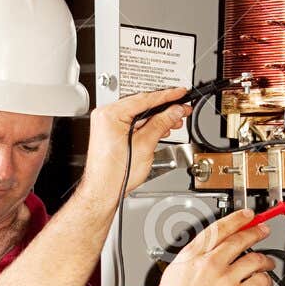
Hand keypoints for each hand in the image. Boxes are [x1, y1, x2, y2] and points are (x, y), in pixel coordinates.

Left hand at [80, 88, 190, 209]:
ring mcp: (106, 123)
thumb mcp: (145, 145)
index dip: (166, 96)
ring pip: (137, 113)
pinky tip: (159, 128)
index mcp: (110, 114)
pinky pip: (131, 122)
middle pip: (140, 104)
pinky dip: (146, 125)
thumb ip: (161, 123)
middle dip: (163, 108)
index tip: (180, 93)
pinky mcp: (109, 131)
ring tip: (173, 121)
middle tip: (181, 109)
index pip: (144, 99)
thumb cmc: (115, 174)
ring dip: (156, 118)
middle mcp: (105, 115)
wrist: (103, 191)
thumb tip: (174, 111)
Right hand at [149, 208, 274, 285]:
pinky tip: (265, 282)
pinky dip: (266, 280)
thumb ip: (191, 261)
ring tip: (268, 262)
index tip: (247, 216)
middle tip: (263, 230)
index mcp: (192, 256)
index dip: (237, 220)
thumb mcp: (173, 276)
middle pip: (241, 240)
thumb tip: (203, 254)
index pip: (219, 229)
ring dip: (265, 260)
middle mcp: (210, 264)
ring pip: (255, 260)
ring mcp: (226, 280)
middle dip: (256, 232)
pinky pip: (260, 281)